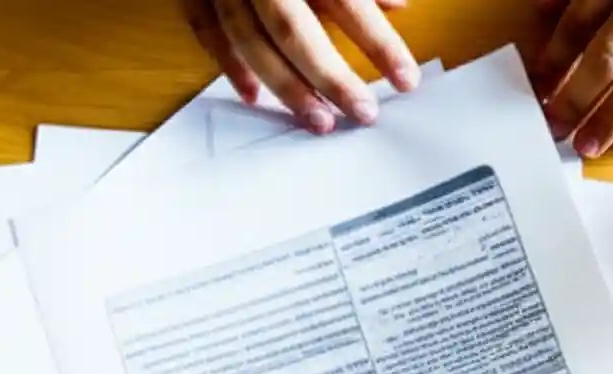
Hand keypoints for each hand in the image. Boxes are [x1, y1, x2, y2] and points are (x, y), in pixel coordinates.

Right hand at [181, 0, 418, 132]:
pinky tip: (254, 96)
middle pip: (295, 28)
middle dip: (331, 77)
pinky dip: (228, 64)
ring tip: (319, 121)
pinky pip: (204, 27)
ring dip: (285, 86)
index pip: (348, 0)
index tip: (407, 80)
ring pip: (250, 38)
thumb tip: (397, 3)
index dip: (380, 43)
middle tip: (364, 114)